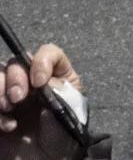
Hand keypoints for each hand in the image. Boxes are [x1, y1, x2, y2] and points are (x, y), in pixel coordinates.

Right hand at [0, 45, 85, 159]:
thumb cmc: (62, 137)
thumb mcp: (68, 111)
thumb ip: (56, 91)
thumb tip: (38, 78)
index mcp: (56, 76)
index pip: (48, 54)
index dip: (41, 61)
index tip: (39, 81)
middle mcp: (31, 81)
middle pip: (15, 63)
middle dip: (14, 78)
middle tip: (17, 99)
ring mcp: (11, 96)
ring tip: (8, 110)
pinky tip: (6, 126)